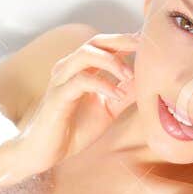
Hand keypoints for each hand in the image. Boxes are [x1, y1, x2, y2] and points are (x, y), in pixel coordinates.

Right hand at [14, 31, 138, 173]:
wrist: (43, 153)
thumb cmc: (72, 130)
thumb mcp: (108, 110)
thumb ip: (125, 94)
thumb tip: (148, 81)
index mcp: (81, 69)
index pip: (105, 45)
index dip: (126, 40)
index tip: (149, 40)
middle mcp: (70, 69)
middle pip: (95, 42)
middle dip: (121, 41)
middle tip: (143, 45)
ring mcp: (61, 80)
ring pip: (85, 54)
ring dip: (111, 61)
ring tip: (129, 75)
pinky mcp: (57, 96)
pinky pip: (80, 81)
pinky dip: (101, 84)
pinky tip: (115, 96)